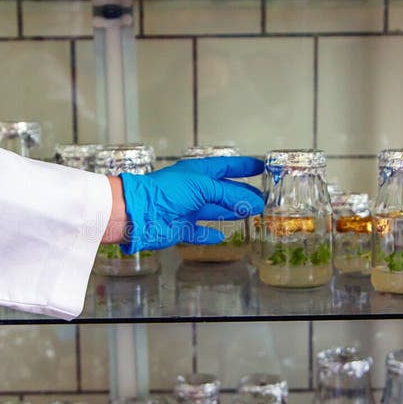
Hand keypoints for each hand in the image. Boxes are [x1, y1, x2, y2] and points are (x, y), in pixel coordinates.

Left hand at [120, 156, 263, 252]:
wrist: (140, 213)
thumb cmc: (167, 191)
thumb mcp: (203, 186)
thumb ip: (229, 195)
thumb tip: (254, 203)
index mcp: (198, 172)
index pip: (225, 167)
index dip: (243, 167)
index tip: (260, 167)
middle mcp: (193, 189)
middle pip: (223, 190)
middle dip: (242, 193)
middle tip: (262, 197)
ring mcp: (187, 209)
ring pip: (214, 210)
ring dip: (232, 212)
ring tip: (251, 214)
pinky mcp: (181, 228)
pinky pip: (198, 232)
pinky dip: (209, 234)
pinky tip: (220, 236)